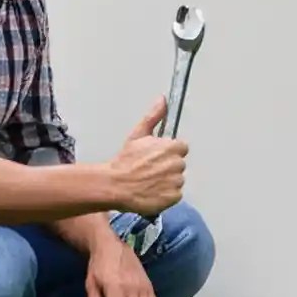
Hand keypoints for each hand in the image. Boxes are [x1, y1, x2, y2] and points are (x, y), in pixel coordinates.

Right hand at [111, 96, 187, 215]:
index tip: (158, 156)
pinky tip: (153, 191)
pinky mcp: (173, 197)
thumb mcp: (138, 134)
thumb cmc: (124, 161)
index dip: (169, 152)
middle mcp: (177, 164)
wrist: (115, 185)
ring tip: (150, 181)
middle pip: (179, 164)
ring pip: (177, 180)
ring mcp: (176, 181)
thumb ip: (153, 116)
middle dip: (168, 166)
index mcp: (171, 147)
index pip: (181, 148)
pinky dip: (166, 195)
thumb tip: (162, 99)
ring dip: (168, 181)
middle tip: (150, 169)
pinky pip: (175, 195)